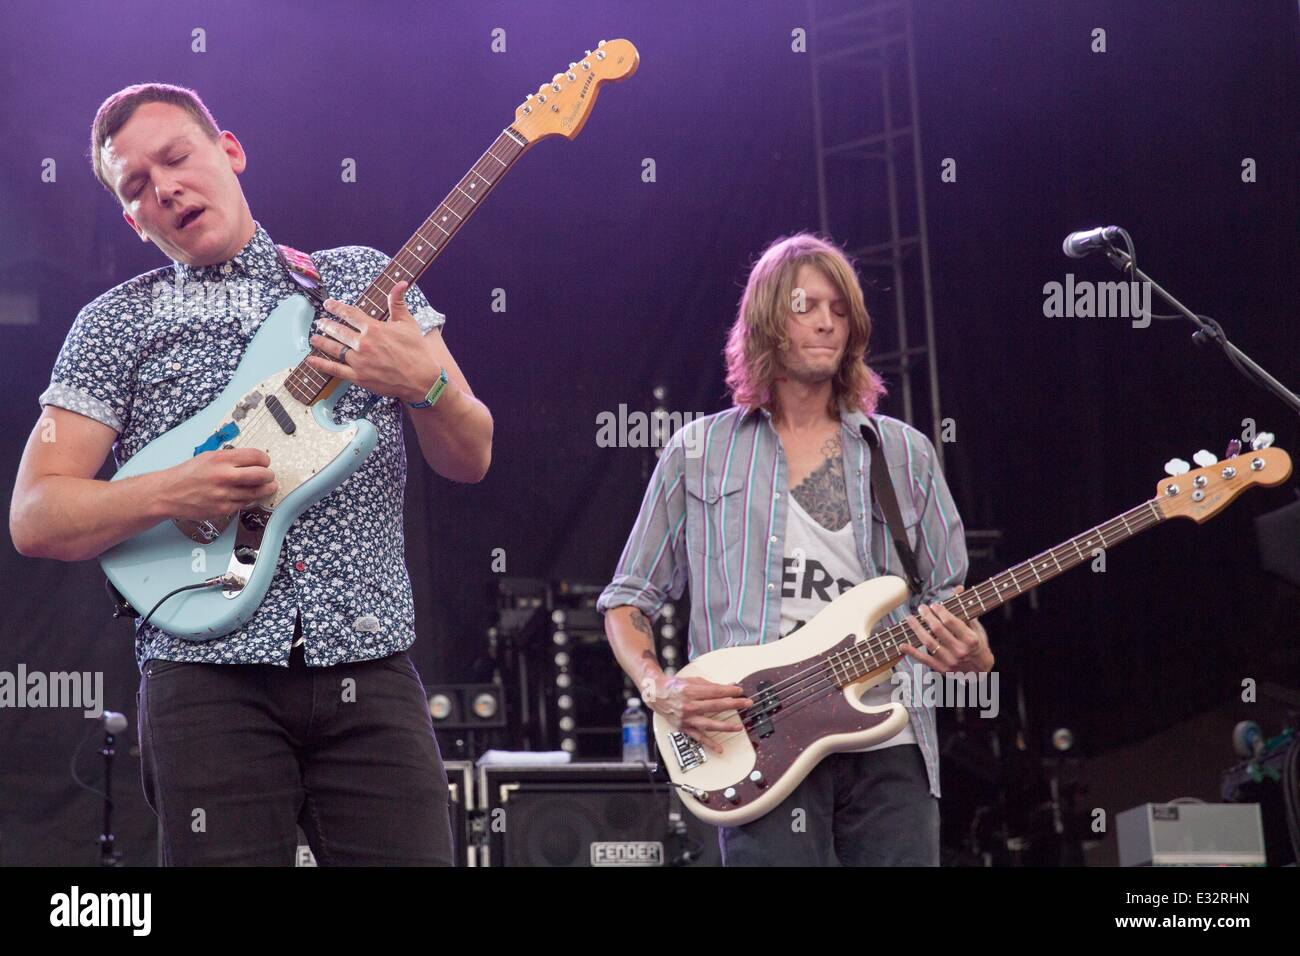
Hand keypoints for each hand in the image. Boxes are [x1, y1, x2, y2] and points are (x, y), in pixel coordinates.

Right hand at [164, 448, 276, 520]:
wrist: (169, 493)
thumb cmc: (188, 474)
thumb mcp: (209, 456)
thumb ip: (231, 458)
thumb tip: (253, 460)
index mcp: (221, 459)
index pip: (256, 456)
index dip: (264, 460)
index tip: (265, 462)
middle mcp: (224, 476)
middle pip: (262, 475)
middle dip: (269, 475)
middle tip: (269, 476)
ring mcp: (224, 494)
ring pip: (256, 492)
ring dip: (265, 489)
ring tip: (267, 486)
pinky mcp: (223, 509)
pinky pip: (245, 504)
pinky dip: (250, 499)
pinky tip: (249, 495)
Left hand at [305, 281, 439, 402]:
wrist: (421, 379)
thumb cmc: (417, 351)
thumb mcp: (408, 323)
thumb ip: (398, 302)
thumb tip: (400, 283)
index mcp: (374, 328)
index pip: (350, 314)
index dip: (337, 307)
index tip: (328, 304)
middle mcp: (363, 343)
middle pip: (338, 331)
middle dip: (327, 325)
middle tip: (319, 322)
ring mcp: (359, 361)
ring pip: (334, 349)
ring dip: (322, 342)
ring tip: (314, 338)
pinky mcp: (358, 377)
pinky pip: (335, 369)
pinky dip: (321, 364)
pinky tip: (311, 360)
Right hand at [645, 676, 752, 754]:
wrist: (656, 695)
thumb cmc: (675, 686)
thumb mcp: (693, 680)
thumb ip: (712, 685)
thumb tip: (730, 686)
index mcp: (691, 691)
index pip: (715, 691)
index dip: (729, 691)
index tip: (740, 691)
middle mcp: (689, 705)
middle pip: (715, 706)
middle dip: (733, 704)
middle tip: (746, 704)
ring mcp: (687, 718)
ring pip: (709, 723)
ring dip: (725, 726)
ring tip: (738, 727)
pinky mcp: (684, 727)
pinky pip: (698, 737)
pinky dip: (709, 744)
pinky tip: (719, 748)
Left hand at [897, 585, 992, 673]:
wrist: (980, 670)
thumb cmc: (977, 645)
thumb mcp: (976, 627)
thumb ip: (965, 608)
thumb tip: (958, 588)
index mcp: (970, 639)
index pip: (951, 622)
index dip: (940, 611)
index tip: (934, 605)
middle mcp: (960, 651)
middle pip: (938, 630)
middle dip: (927, 616)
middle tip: (921, 608)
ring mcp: (950, 661)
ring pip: (929, 643)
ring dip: (917, 629)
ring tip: (910, 618)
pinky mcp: (942, 669)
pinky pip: (924, 659)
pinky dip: (912, 652)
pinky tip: (903, 645)